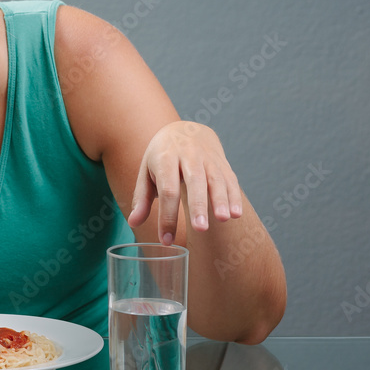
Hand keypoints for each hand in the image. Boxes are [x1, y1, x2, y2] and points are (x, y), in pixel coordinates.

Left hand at [128, 121, 242, 244]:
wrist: (185, 129)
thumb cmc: (162, 157)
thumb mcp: (147, 172)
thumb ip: (142, 198)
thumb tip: (133, 223)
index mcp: (165, 158)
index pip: (167, 189)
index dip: (167, 215)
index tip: (166, 240)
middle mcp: (188, 155)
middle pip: (194, 180)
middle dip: (197, 205)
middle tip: (200, 229)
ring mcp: (207, 157)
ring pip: (216, 178)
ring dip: (220, 200)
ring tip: (222, 220)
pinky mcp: (222, 162)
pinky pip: (230, 179)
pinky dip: (234, 196)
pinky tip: (236, 214)